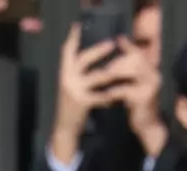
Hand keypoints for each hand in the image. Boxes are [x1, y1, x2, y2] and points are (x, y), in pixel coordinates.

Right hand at [49, 23, 123, 165]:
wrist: (65, 127)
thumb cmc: (71, 105)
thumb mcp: (70, 85)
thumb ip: (76, 71)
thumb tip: (91, 54)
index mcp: (64, 72)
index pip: (66, 51)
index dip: (72, 38)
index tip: (78, 28)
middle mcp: (67, 78)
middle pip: (83, 59)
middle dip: (98, 51)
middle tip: (111, 43)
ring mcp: (74, 90)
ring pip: (97, 76)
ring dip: (111, 73)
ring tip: (122, 69)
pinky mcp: (82, 102)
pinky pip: (100, 95)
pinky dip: (110, 96)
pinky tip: (116, 97)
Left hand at [106, 36, 166, 158]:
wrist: (147, 125)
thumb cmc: (137, 106)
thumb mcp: (132, 86)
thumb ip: (127, 74)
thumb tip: (113, 62)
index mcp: (151, 70)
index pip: (139, 52)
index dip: (128, 45)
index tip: (117, 39)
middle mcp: (154, 74)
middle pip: (136, 59)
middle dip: (118, 62)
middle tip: (103, 68)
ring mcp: (151, 85)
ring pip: (132, 72)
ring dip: (116, 74)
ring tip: (103, 78)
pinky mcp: (146, 97)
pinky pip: (127, 90)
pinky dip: (115, 91)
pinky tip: (106, 95)